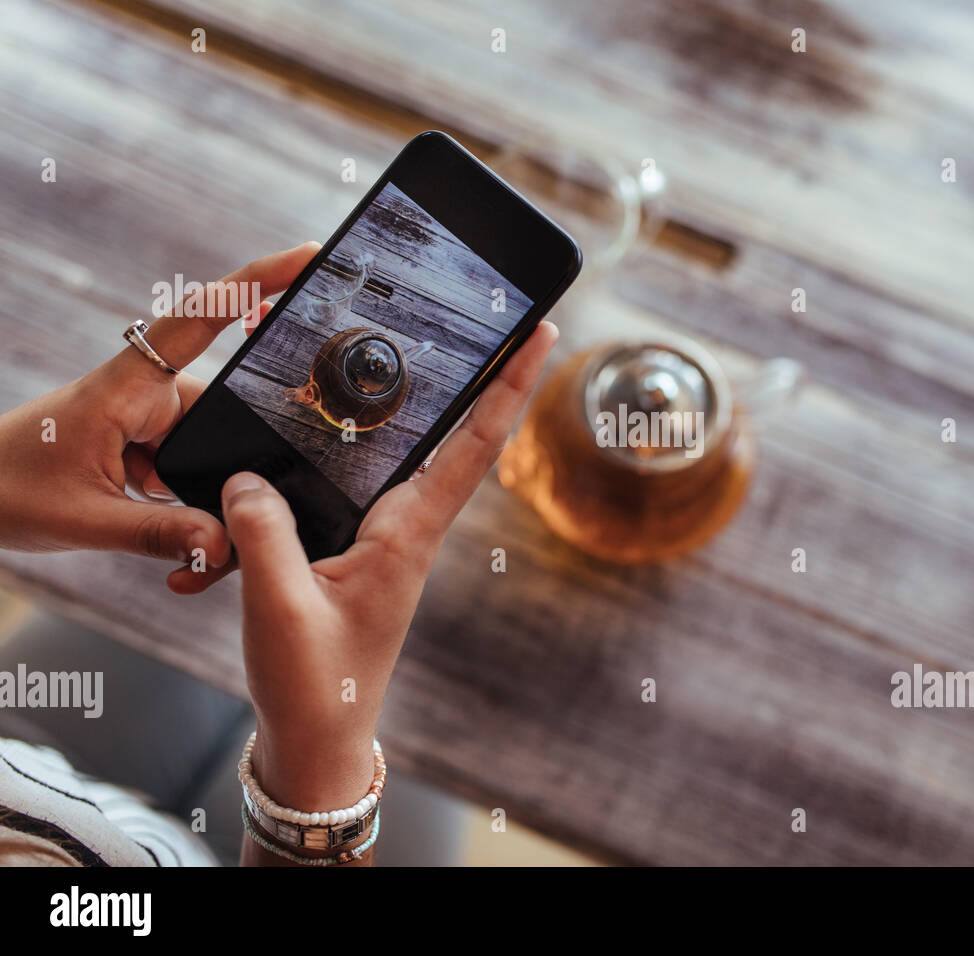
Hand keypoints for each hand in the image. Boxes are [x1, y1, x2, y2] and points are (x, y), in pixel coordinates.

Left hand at [0, 243, 319, 568]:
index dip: (256, 281)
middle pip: (227, 415)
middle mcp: (145, 394)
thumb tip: (226, 544)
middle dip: (235, 470)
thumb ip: (159, 534)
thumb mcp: (83, 520)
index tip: (307, 256)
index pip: (200, 318)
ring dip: (204, 501)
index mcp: (127, 386)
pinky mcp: (145, 445)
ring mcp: (147, 420)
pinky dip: (189, 511)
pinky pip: (191, 471)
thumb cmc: (4, 491)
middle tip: (231, 525)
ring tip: (189, 554)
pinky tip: (178, 545)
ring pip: (212, 453)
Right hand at [218, 321, 557, 816]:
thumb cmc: (313, 684)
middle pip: (458, 437)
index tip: (543, 330)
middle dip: (484, 375)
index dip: (510, 384)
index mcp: (408, 535)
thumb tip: (247, 476)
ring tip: (436, 348)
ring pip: (415, 456)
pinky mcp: (361, 549)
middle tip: (496, 316)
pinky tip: (342, 426)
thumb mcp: (280, 606)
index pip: (475, 444)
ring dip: (430, 405)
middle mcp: (409, 528)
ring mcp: (389, 538)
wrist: (318, 739)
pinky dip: (362, 445)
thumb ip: (264, 534)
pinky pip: (368, 482)